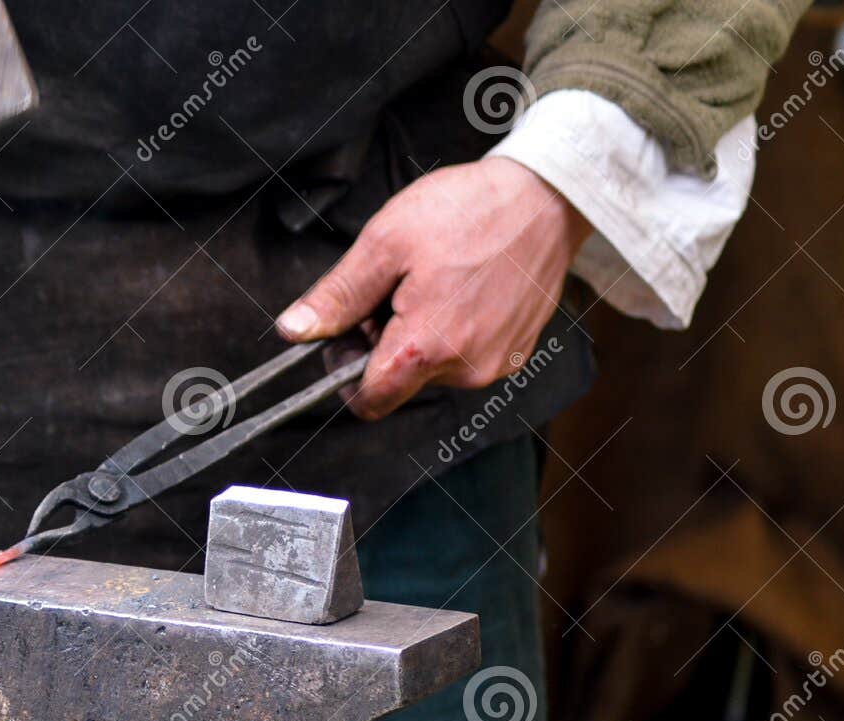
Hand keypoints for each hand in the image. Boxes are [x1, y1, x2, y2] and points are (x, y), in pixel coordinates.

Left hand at [276, 157, 590, 420]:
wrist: (548, 195)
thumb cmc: (469, 210)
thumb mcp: (386, 242)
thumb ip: (338, 295)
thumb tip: (295, 330)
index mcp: (425, 348)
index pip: (368, 402)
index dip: (345, 375)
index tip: (346, 338)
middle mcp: (464, 370)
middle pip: (398, 382)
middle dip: (382, 344)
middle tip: (392, 288)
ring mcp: (494, 364)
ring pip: (430, 370)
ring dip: (417, 336)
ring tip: (432, 281)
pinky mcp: (514, 353)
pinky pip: (464, 357)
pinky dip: (451, 331)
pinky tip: (461, 287)